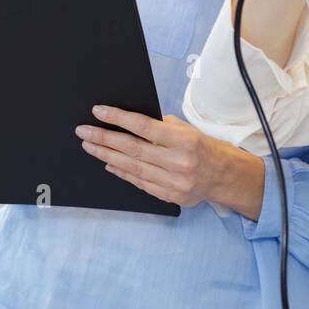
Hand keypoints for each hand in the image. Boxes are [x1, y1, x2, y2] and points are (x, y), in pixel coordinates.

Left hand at [76, 105, 263, 216]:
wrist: (224, 176)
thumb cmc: (203, 148)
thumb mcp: (187, 131)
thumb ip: (161, 127)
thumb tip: (128, 122)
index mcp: (185, 141)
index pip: (144, 127)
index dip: (119, 119)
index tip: (99, 112)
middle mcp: (179, 162)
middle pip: (133, 149)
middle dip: (104, 139)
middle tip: (84, 132)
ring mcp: (174, 182)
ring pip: (132, 167)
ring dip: (107, 156)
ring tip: (90, 146)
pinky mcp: (169, 196)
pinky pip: (139, 182)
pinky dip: (122, 172)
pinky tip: (108, 164)